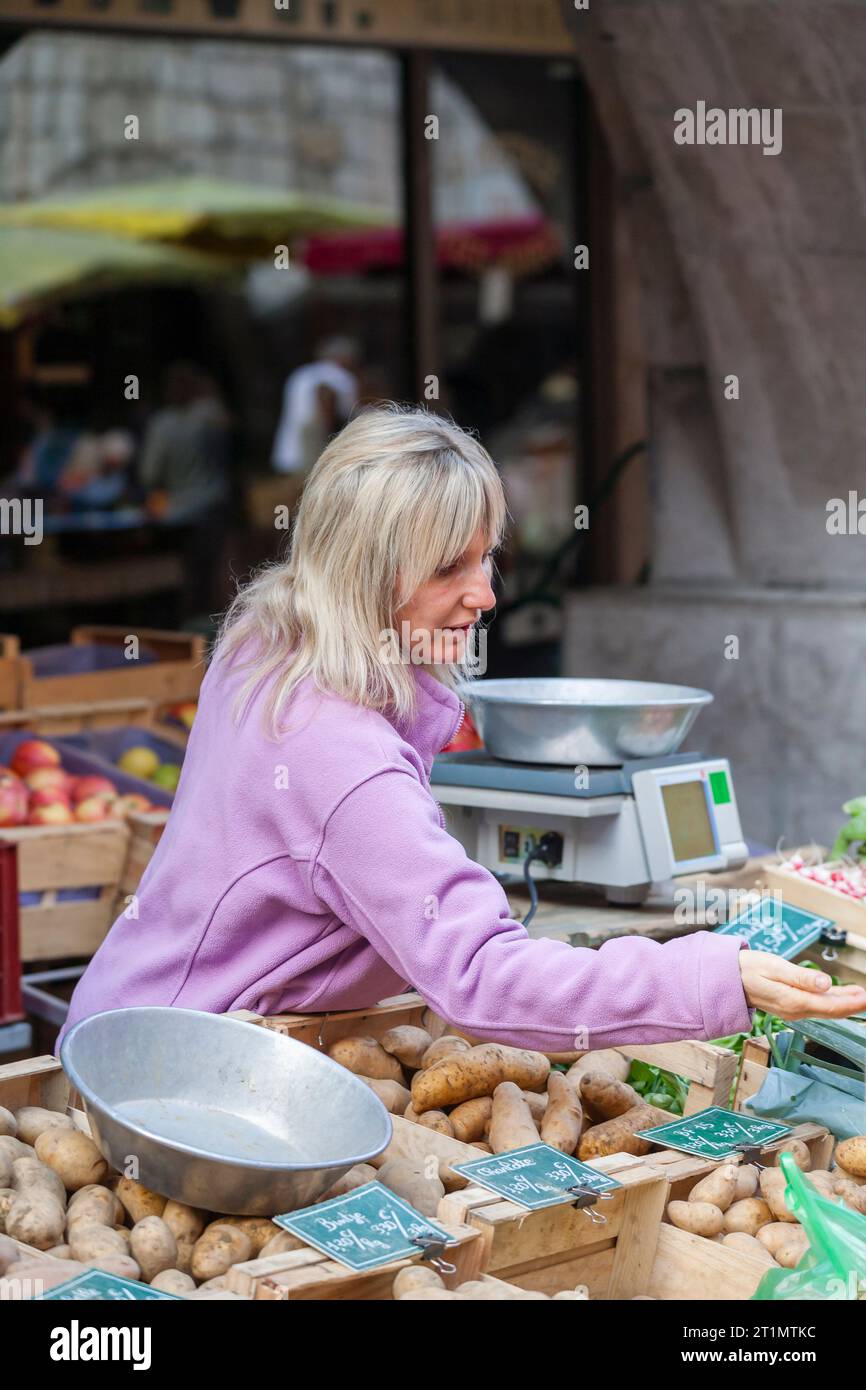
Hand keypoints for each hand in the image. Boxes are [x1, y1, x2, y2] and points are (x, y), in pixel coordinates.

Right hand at [739, 950, 865, 1020]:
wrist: (727, 979)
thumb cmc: (748, 969)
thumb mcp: (774, 967)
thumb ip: (801, 977)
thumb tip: (826, 984)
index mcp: (793, 1001)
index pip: (830, 1006)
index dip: (851, 1004)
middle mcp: (795, 1010)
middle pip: (831, 1011)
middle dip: (852, 1005)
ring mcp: (793, 1010)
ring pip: (825, 1009)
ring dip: (844, 1003)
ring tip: (861, 995)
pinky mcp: (790, 1005)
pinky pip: (816, 1006)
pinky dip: (831, 1001)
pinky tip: (841, 995)